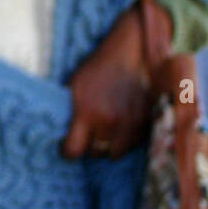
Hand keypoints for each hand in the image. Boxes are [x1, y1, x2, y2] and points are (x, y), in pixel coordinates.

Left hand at [61, 0, 156, 159]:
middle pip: (95, 153)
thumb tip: (62, 131)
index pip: (73, 151)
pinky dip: (125, 140)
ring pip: (114, 153)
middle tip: (89, 133)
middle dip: (90, 146)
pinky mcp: (145, 125)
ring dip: (109, 145)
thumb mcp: (75, 85)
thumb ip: (71, 110)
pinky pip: (132, 146)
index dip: (68, 151)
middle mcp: (107, 123)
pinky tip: (122, 125)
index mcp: (86, 112)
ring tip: (106, 130)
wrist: (133, 55)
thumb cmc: (99, 68)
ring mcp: (128, 127)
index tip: (68, 146)